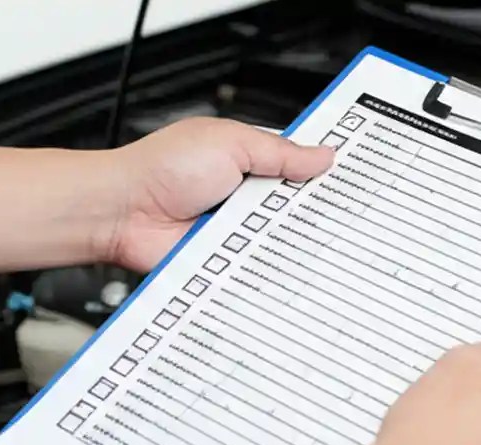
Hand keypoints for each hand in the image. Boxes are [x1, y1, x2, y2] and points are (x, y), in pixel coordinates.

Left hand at [103, 117, 333, 272]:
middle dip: (318, 208)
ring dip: (296, 237)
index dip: (324, 172)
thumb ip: (279, 152)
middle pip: (298, 205)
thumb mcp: (230, 143)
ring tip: (318, 236)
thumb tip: (322, 155)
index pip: (299, 165)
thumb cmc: (161, 169)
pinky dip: (273, 264)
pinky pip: (262, 264)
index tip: (356, 178)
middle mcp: (247, 195)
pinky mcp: (232, 259)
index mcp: (249, 159)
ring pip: (285, 237)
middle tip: (349, 211)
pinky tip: (289, 261)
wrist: (123, 212)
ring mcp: (240, 228)